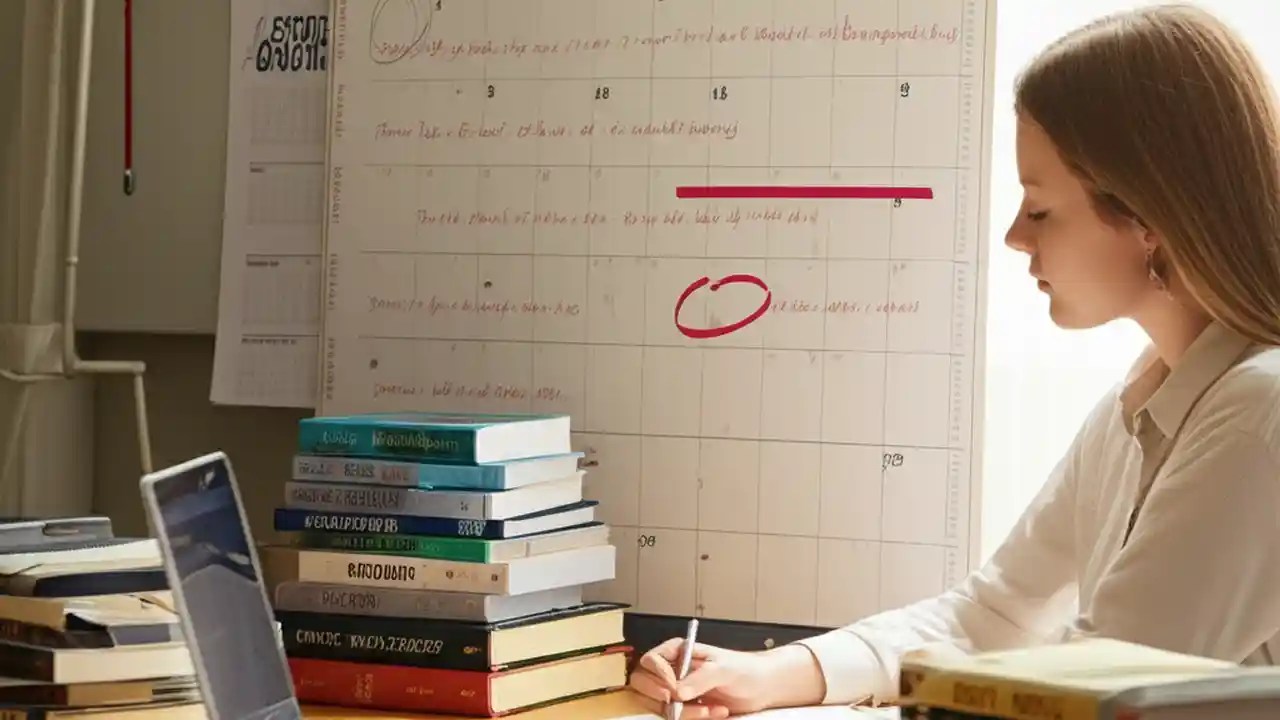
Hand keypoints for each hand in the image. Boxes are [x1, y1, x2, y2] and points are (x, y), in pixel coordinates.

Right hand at [628, 639, 802, 717]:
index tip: (672, 686)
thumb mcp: (723, 668)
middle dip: (658, 694)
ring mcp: (675, 691)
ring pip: (658, 705)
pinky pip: (674, 717)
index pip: (650, 660)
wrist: (761, 688)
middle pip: (642, 683)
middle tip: (676, 699)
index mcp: (677, 651)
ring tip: (710, 708)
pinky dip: (693, 718)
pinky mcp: (684, 708)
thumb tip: (678, 690)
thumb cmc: (744, 669)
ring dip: (683, 711)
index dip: (657, 675)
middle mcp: (671, 670)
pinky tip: (714, 711)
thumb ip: (700, 677)